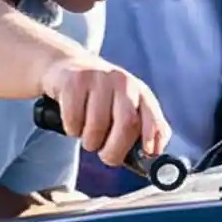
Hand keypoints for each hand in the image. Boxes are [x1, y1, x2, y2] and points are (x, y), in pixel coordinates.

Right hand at [39, 54, 170, 167]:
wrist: (67, 66)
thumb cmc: (100, 99)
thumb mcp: (124, 109)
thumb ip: (141, 129)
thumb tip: (152, 153)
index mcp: (141, 93)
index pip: (155, 117)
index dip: (153, 138)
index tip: (147, 153)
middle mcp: (124, 82)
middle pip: (128, 124)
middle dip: (114, 150)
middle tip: (105, 155)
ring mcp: (100, 78)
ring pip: (97, 126)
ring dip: (90, 142)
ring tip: (88, 136)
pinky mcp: (75, 80)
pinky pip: (74, 119)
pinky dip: (72, 129)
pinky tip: (74, 121)